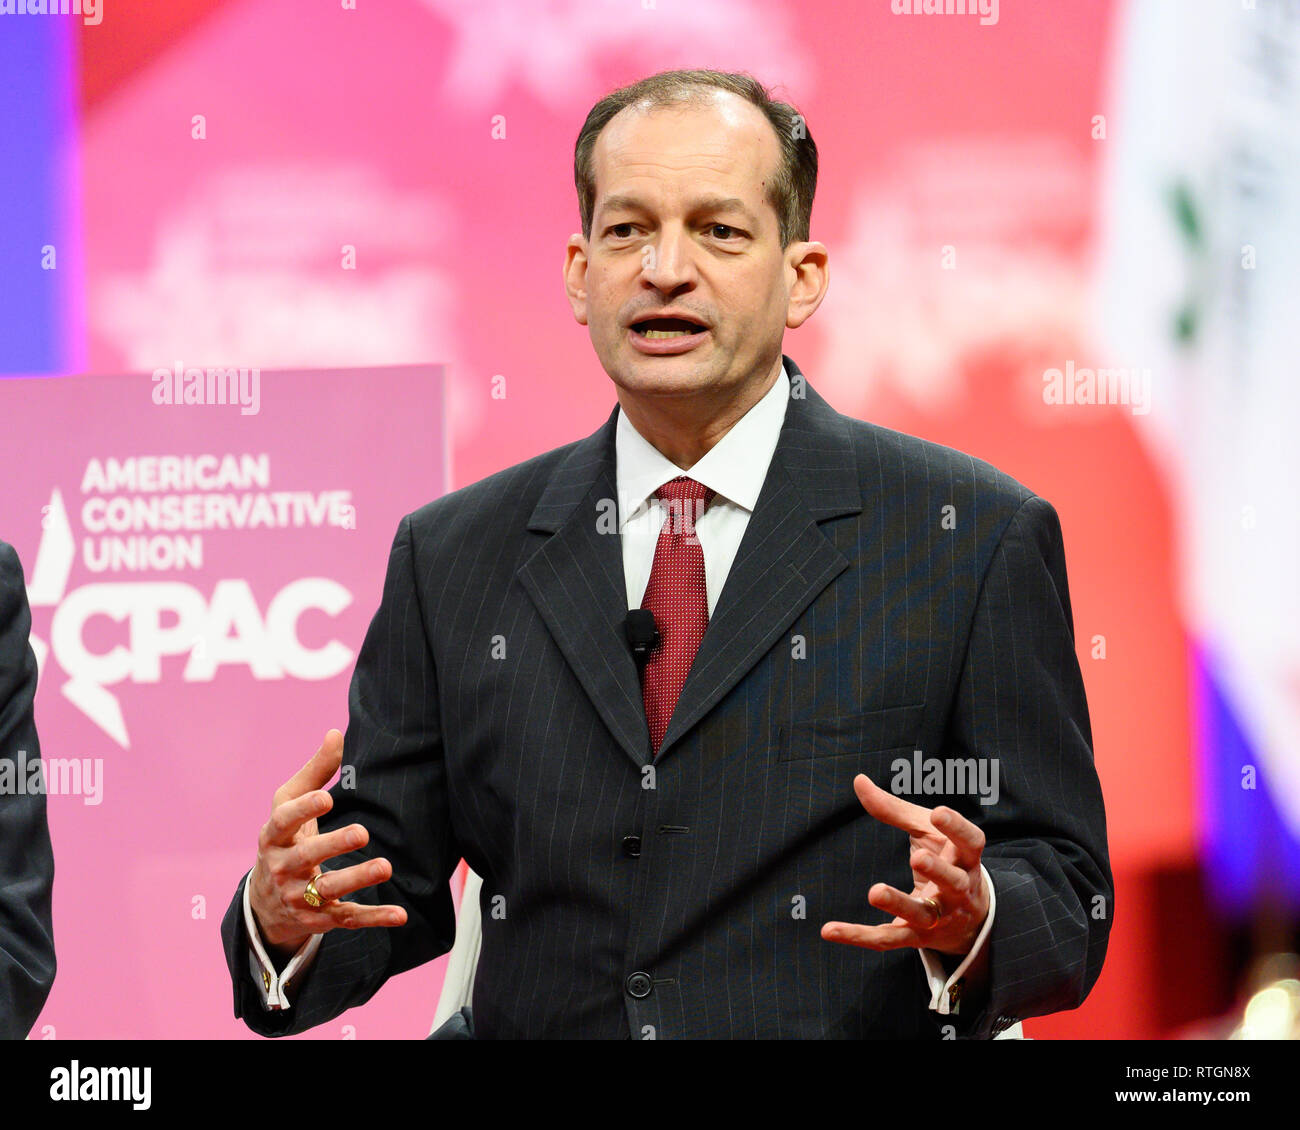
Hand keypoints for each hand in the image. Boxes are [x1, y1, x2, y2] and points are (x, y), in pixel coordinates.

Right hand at [249, 729, 407, 955]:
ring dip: (356, 879)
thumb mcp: (289, 804)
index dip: (304, 810)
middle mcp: (282, 868)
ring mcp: (299, 897)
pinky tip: (400, 915)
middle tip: (361, 832)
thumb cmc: (285, 837)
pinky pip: (346, 920)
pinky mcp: (319, 919)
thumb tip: (337, 733)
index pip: (284, 822)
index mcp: (274, 836)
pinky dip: (374, 918)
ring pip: (327, 891)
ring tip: (385, 866)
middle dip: (332, 846)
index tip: (326, 797)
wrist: (264, 900)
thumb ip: (315, 772)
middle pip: (306, 858)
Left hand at [821, 773, 988, 956]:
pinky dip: (857, 935)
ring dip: (900, 904)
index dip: (956, 828)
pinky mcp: (916, 938)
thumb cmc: (945, 859)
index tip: (938, 813)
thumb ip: (894, 810)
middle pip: (953, 882)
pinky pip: (886, 939)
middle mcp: (958, 890)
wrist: (971, 918)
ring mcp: (939, 917)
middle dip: (937, 871)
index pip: (970, 842)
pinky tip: (829, 930)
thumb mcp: (926, 832)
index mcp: (965, 858)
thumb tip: (858, 781)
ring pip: (921, 914)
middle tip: (917, 857)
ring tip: (875, 891)